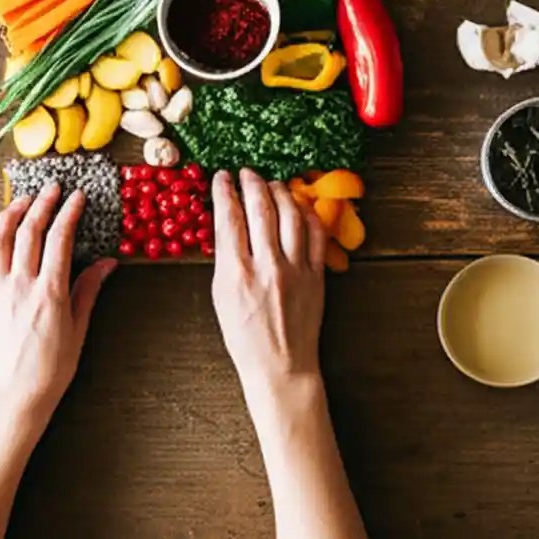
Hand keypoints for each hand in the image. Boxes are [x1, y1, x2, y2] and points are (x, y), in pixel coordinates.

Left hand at [0, 183, 116, 426]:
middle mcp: (21, 285)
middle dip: (42, 202)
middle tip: (52, 188)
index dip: (68, 212)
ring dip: (11, 213)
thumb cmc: (51, 367)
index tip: (77, 197)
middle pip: (29, 230)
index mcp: (49, 293)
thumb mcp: (78, 328)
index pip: (59, 239)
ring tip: (23, 200)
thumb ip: (88, 290)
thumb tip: (106, 263)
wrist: (16, 393)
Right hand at [210, 169, 327, 401]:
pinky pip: (315, 234)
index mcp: (236, 272)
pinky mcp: (317, 275)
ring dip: (279, 192)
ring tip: (271, 184)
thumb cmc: (244, 336)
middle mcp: (267, 266)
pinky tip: (298, 206)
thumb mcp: (221, 295)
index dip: (225, 191)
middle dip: (252, 183)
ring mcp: (296, 269)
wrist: (280, 365)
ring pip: (290, 215)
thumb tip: (229, 225)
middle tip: (246, 173)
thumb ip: (226, 259)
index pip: (230, 217)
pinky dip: (306, 214)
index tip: (222, 177)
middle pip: (261, 208)